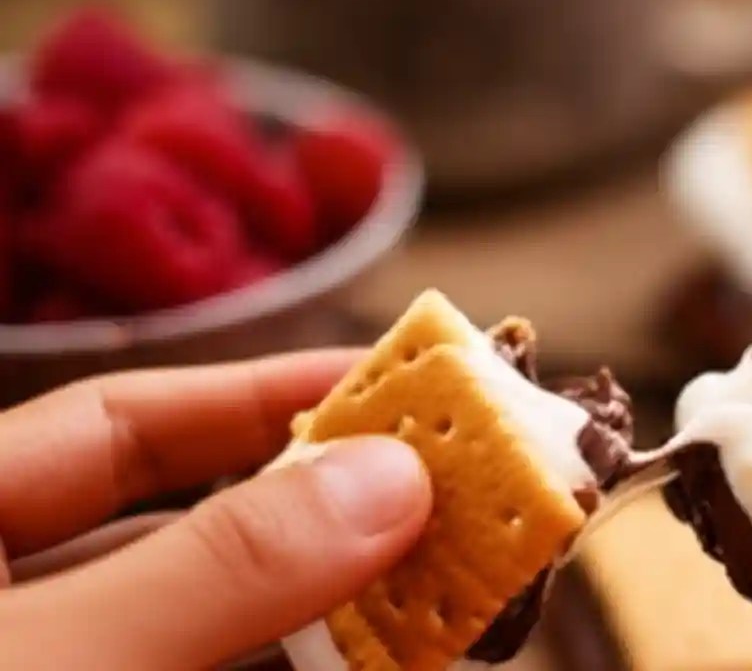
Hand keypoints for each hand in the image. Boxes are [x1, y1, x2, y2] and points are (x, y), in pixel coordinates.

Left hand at [0, 351, 431, 669]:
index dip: (260, 393)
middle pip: (184, 531)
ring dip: (325, 618)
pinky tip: (375, 665)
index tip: (392, 379)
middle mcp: (11, 603)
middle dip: (317, 517)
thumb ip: (218, 566)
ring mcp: (55, 665)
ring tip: (435, 587)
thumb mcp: (61, 654)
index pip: (118, 421)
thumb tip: (389, 478)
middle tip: (440, 497)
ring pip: (209, 631)